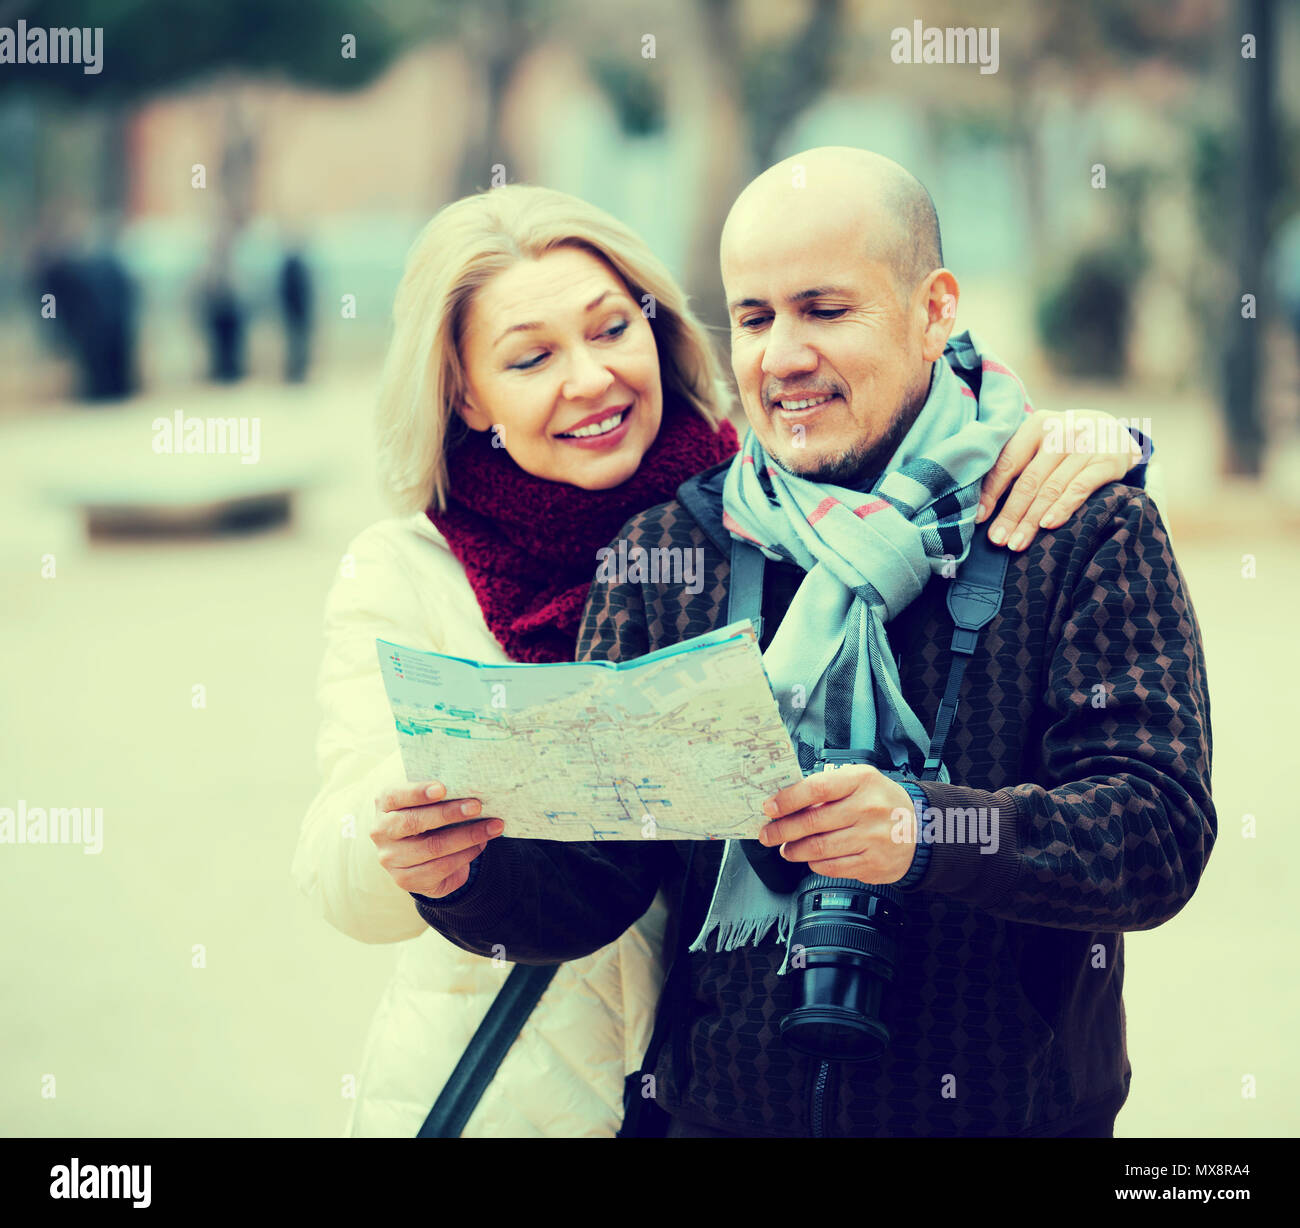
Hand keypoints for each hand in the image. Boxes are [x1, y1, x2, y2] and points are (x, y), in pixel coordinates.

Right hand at [370, 780, 503, 899]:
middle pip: (413, 822)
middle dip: (449, 813)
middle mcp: (381, 831)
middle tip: (477, 806)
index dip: (417, 792)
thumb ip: (440, 794)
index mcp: (384, 804)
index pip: (395, 796)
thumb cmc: (428, 815)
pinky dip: (465, 855)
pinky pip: (440, 868)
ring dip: (467, 836)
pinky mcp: (405, 879)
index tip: (443, 788)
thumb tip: (472, 785)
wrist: (420, 854)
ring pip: (432, 847)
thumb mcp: (427, 801)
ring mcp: (390, 858)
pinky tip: (481, 845)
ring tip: (492, 827)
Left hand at [757, 765, 916, 884]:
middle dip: (782, 830)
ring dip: (795, 850)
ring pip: (819, 848)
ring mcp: (873, 838)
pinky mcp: (873, 863)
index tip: (770, 807)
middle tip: (768, 834)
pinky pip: (833, 867)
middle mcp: (869, 808)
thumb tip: (786, 803)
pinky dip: (815, 864)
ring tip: (786, 848)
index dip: (788, 799)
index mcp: (862, 781)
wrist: (921, 829)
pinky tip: (811, 859)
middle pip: (813, 822)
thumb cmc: (882, 802)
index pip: (816, 788)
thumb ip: (827, 789)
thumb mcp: (860, 782)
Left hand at [976, 409, 1143, 550]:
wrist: (1114, 432)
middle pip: (1029, 479)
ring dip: (1032, 520)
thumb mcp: (1040, 442)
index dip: (991, 492)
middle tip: (997, 539)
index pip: (1008, 462)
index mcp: (1036, 425)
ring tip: (1017, 543)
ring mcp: (1086, 445)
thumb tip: (983, 506)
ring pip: (1052, 488)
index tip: (979, 518)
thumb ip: (1017, 463)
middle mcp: (1061, 431)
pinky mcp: (1108, 461)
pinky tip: (1048, 526)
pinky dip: (1062, 508)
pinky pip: (1080, 488)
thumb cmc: (1064, 444)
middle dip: (1011, 513)